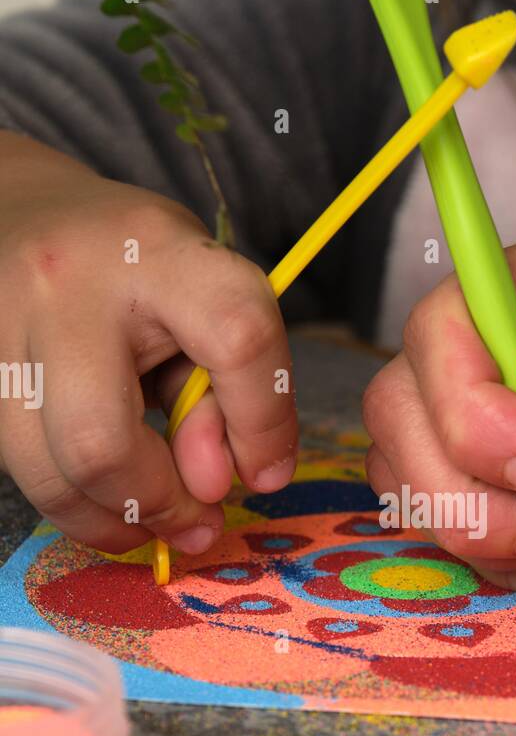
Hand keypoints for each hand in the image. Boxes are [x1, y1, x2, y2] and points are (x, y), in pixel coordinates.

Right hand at [0, 134, 296, 553]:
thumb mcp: (204, 304)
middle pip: (101, 440)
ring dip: (115, 519)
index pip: (235, 336)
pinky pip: (25, 472)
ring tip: (155, 517)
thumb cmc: (135, 269)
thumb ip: (226, 393)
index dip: (263, 422)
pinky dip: (77, 503)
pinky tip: (109, 494)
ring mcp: (0, 335)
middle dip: (160, 502)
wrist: (24, 213)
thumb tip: (213, 487)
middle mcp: (64, 289)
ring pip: (50, 473)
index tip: (268, 473)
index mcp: (155, 251)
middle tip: (199, 521)